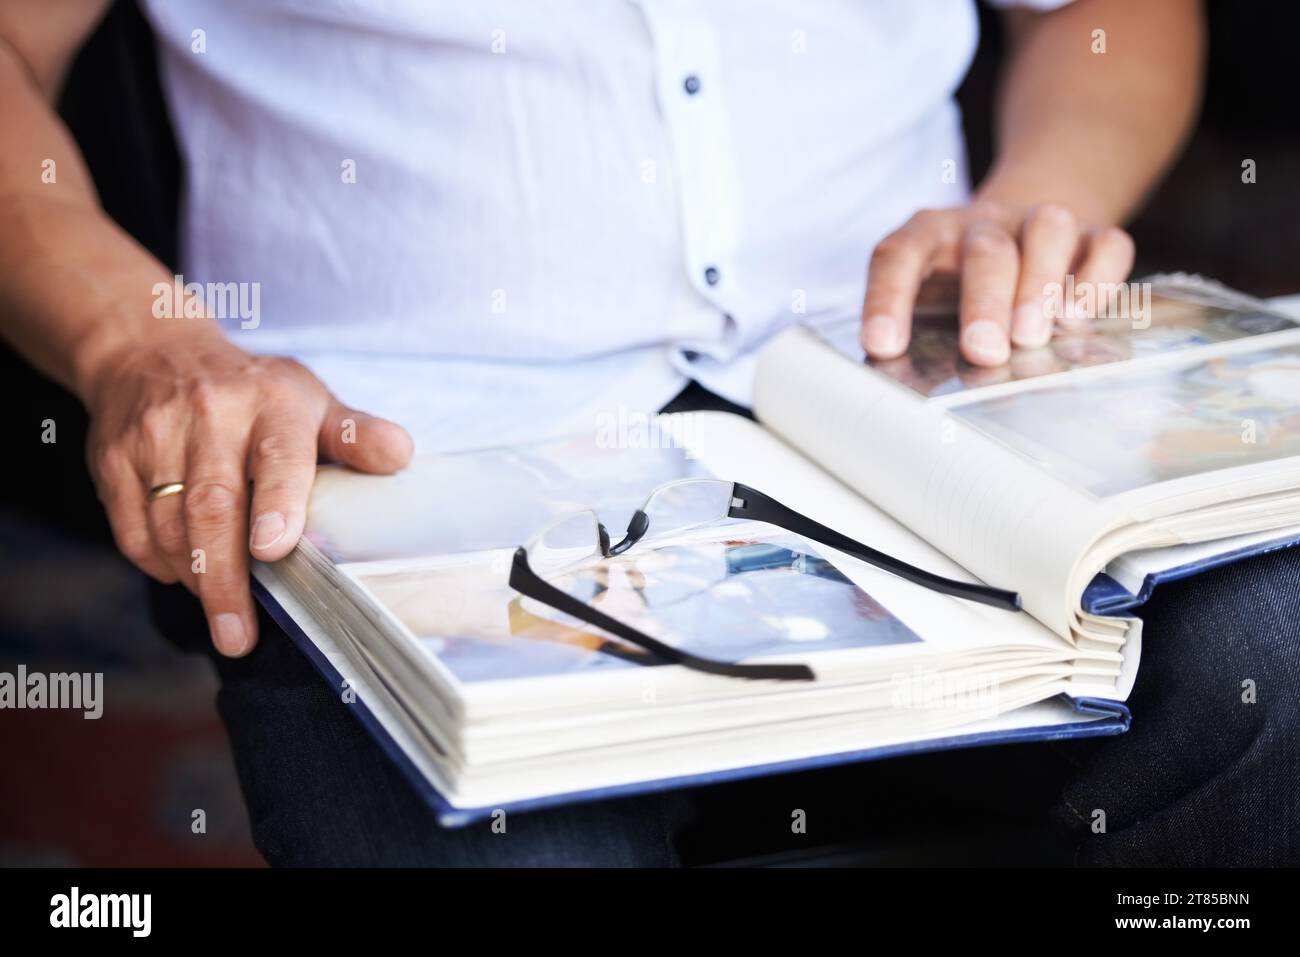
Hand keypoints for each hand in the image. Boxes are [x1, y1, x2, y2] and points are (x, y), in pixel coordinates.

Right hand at [84, 337, 413, 655]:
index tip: (274, 550)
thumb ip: (355, 434)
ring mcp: (155, 436)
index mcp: (272, 403)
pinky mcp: (114, 459)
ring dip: (197, 579)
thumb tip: (400, 455)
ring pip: (169, 524)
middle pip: (213, 505)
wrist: (152, 352)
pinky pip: (133, 529)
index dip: (277, 504)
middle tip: (239, 634)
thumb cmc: (251, 392)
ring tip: (224, 616)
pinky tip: (187, 577)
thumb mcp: (311, 401)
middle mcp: (210, 415)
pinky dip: (161, 564)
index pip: (277, 456)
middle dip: (226, 578)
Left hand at [860, 201, 1135, 365]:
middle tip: (984, 351)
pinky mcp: (1091, 234)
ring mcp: (1037, 223)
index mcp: (928, 235)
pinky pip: (1106, 244)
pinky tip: (1080, 318)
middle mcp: (982, 223)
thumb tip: (911, 390)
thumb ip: (918, 333)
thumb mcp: (926, 299)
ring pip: (1047, 230)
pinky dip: (1097, 280)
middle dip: (985, 302)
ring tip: (1033, 337)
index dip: (887, 299)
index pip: (898, 256)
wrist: (1016, 233)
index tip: (883, 346)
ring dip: (1041, 285)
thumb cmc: (958, 285)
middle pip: (985, 251)